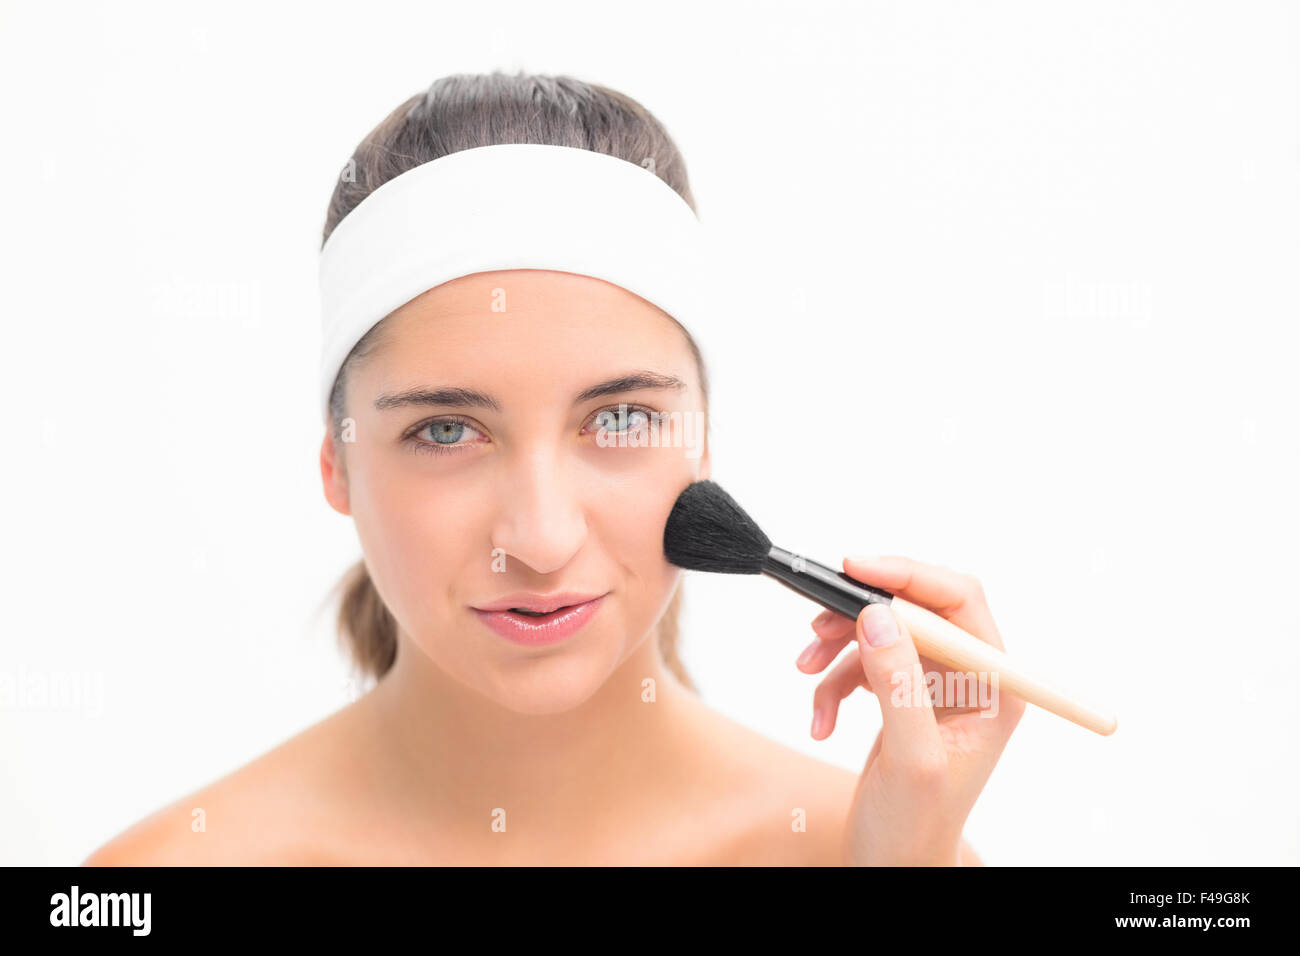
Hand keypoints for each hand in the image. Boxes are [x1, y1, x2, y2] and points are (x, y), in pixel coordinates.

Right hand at [794, 554, 1025, 865]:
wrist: (892, 865)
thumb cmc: (915, 828)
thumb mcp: (911, 759)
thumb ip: (900, 687)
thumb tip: (880, 617)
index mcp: (994, 687)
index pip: (959, 601)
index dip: (908, 576)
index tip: (855, 569)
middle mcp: (970, 678)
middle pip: (914, 609)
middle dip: (859, 616)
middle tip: (817, 628)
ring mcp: (935, 687)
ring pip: (881, 632)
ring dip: (837, 650)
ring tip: (806, 675)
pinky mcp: (903, 697)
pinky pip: (862, 664)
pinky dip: (832, 684)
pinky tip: (821, 719)